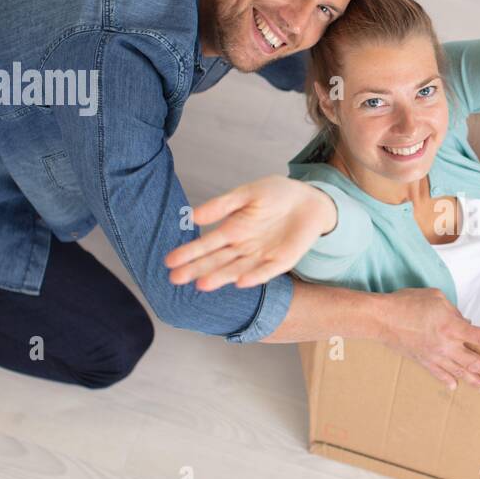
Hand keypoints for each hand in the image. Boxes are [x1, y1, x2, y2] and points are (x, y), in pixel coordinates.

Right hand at [164, 175, 336, 290]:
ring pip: (236, 269)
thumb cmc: (276, 194)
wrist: (310, 200)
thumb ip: (223, 205)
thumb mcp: (247, 193)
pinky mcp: (281, 261)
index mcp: (233, 230)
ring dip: (220, 277)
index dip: (189, 252)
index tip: (169, 261)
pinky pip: (266, 271)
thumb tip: (194, 216)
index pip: (207, 244)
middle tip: (175, 278)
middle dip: (196, 269)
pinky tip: (240, 282)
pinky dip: (254, 276)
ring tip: (201, 284)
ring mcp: (262, 256)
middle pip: (216, 261)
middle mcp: (243, 247)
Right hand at [378, 287, 479, 391]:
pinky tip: (455, 386)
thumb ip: (454, 312)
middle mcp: (446, 345)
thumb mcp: (437, 298)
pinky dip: (447, 380)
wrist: (381, 318)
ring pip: (459, 371)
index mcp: (452, 327)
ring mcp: (434, 356)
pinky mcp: (422, 360)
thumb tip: (463, 323)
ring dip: (475, 381)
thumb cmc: (407, 303)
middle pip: (475, 362)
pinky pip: (438, 373)